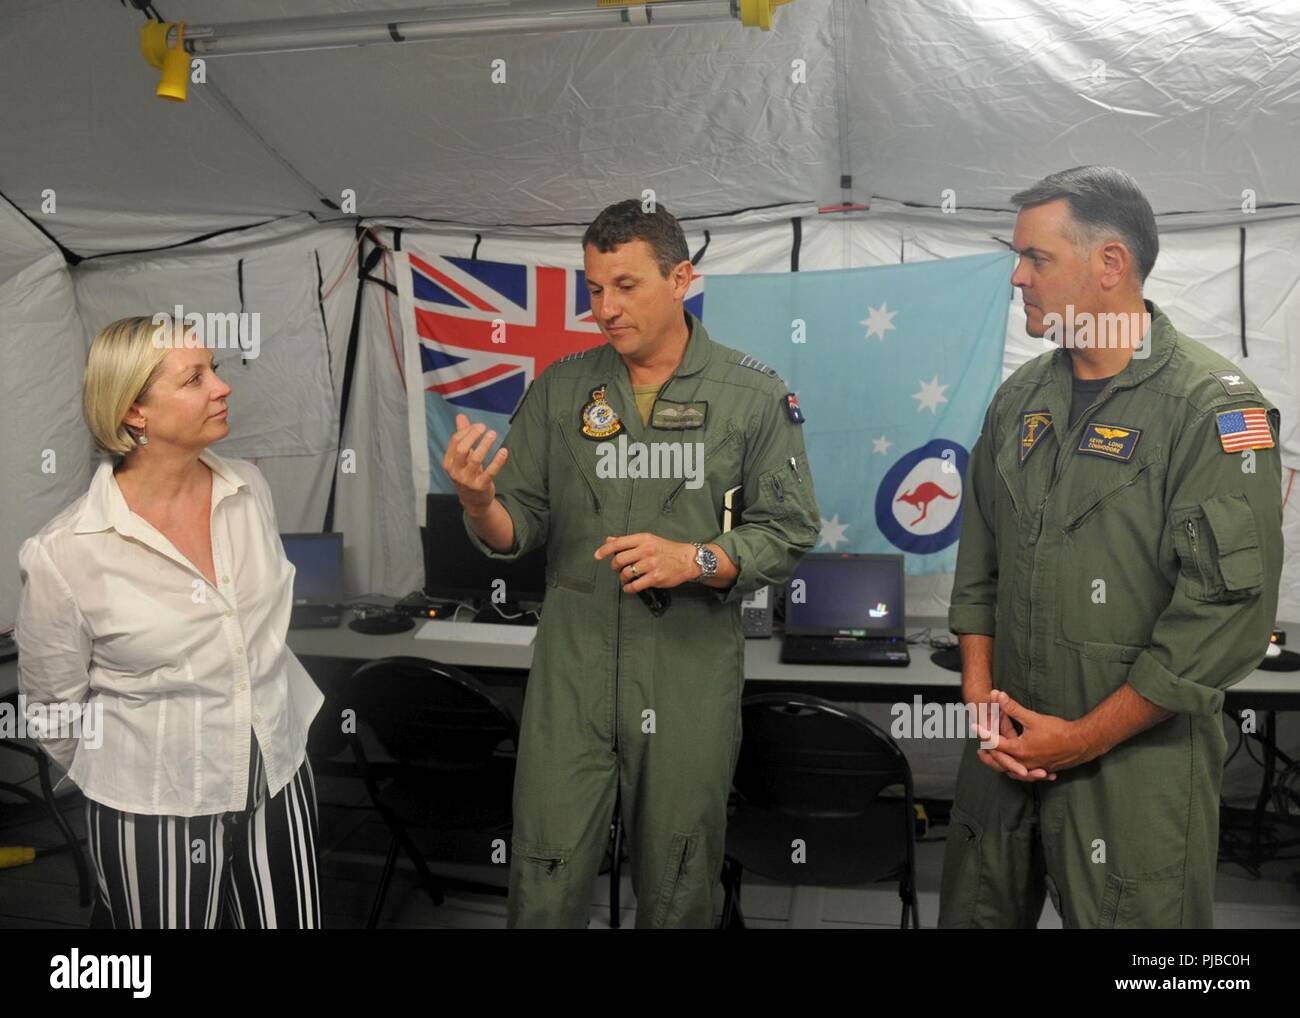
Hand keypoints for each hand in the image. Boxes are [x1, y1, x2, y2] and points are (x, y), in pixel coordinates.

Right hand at [442, 412, 507, 513]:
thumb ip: (462, 436)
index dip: (467, 431)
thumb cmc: (467, 473)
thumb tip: (460, 416)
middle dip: (473, 436)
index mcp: (449, 462)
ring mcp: (467, 480)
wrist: (473, 500)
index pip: (455, 442)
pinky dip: (498, 461)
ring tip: (493, 434)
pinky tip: (504, 451)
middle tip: (484, 427)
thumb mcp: (462, 456)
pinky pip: (490, 472)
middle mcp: (455, 471)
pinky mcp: (481, 486)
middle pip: (462, 449)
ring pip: (476, 459)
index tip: (479, 425)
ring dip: (485, 445)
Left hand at [595, 533, 699, 593]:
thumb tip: (609, 540)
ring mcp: (651, 564)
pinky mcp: (655, 577)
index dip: (605, 550)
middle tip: (617, 569)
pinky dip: (628, 588)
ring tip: (625, 579)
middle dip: (614, 566)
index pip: (619, 543)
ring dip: (622, 578)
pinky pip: (635, 585)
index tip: (597, 555)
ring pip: (626, 573)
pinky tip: (629, 588)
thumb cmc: (666, 549)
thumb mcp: (648, 540)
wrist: (687, 559)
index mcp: (643, 539)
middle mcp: (646, 550)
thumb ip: (628, 541)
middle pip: (619, 559)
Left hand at [976, 689, 1096, 777]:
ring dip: (1002, 764)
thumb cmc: (1059, 731)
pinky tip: (1018, 768)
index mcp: (1019, 750)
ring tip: (996, 759)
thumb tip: (997, 694)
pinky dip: (1017, 771)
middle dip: (988, 755)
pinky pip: (1025, 774)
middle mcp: (1024, 762)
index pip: (994, 742)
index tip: (973, 726)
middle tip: (979, 750)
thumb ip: (1013, 707)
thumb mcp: (1033, 718)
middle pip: (999, 762)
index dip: (982, 733)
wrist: (1082, 744)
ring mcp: (1034, 768)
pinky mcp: (1043, 770)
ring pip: (1012, 771)